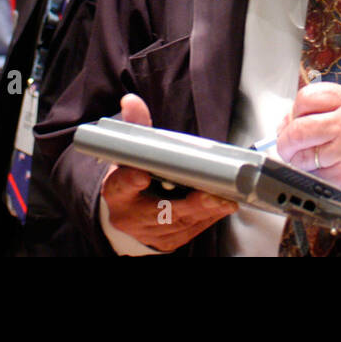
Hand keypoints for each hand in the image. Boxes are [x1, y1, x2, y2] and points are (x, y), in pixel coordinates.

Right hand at [100, 94, 236, 251]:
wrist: (129, 216)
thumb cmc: (132, 178)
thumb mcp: (128, 154)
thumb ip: (134, 128)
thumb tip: (132, 101)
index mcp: (116, 192)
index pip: (120, 186)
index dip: (129, 181)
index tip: (140, 176)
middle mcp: (131, 217)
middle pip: (157, 212)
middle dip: (184, 203)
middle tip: (204, 193)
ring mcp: (151, 233)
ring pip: (180, 223)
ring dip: (203, 210)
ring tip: (222, 198)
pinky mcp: (170, 240)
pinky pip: (193, 230)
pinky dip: (209, 217)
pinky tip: (223, 204)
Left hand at [276, 82, 340, 218]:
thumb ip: (332, 107)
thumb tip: (291, 119)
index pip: (307, 97)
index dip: (294, 113)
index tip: (293, 123)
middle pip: (298, 127)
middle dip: (287, 142)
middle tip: (290, 149)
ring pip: (302, 155)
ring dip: (301, 162)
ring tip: (316, 163)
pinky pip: (315, 175)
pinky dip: (316, 177)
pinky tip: (330, 174)